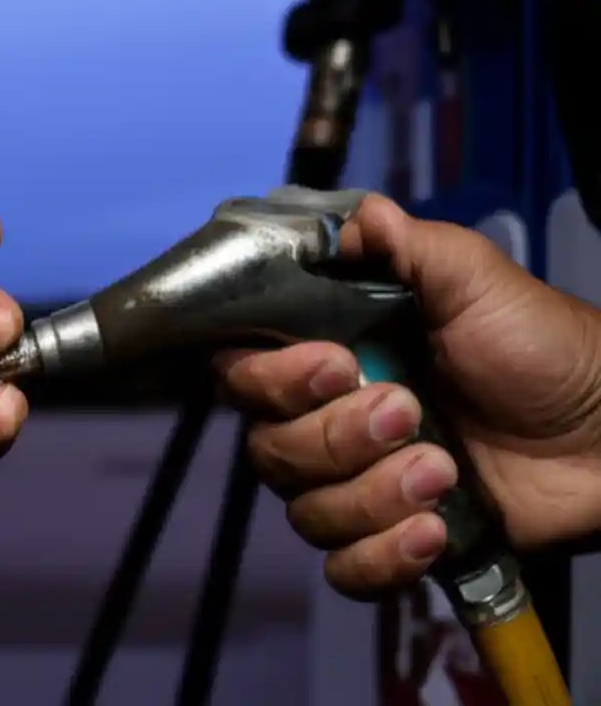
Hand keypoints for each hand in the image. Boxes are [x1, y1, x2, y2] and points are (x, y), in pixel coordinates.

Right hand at [215, 194, 600, 598]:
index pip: (245, 377)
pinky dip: (382, 556)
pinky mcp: (394, 542)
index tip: (334, 364)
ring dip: (371, 496)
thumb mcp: (476, 281)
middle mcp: (330, 425)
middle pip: (270, 450)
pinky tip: (434, 529)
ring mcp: (359, 488)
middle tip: (410, 413)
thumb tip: (353, 217)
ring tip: (446, 473)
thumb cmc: (542, 346)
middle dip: (336, 438)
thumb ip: (408, 248)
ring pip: (308, 512)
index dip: (272, 378)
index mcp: (331, 359)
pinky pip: (347, 570)